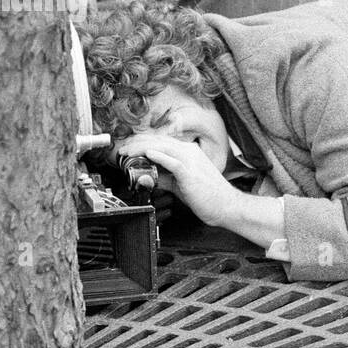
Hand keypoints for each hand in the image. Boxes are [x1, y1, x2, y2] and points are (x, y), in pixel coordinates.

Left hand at [116, 133, 236, 226]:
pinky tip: (148, 154)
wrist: (226, 206)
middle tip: (121, 149)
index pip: (160, 142)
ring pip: (162, 147)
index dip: (141, 143)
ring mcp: (191, 160)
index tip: (128, 148)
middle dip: (136, 143)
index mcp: (188, 152)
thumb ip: (165, 177)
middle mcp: (189, 152)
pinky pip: (173, 161)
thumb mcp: (180, 184)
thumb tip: (148, 175)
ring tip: (127, 152)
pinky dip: (159, 156)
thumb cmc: (207, 196)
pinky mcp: (190, 172)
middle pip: (158, 141)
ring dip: (141, 148)